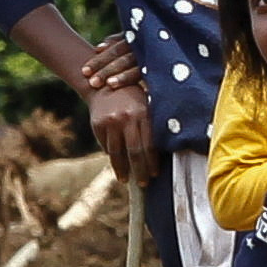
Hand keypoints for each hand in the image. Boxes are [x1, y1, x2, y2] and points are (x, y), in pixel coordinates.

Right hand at [81, 30, 151, 185]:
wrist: (103, 82)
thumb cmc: (133, 95)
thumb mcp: (147, 103)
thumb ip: (154, 124)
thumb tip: (168, 150)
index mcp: (143, 113)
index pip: (150, 144)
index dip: (152, 162)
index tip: (155, 175)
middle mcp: (126, 118)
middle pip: (134, 152)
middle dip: (139, 171)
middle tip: (143, 183)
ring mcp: (110, 122)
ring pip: (117, 153)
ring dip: (122, 169)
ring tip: (125, 179)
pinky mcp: (97, 125)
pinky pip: (105, 146)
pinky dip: (111, 157)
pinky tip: (116, 165)